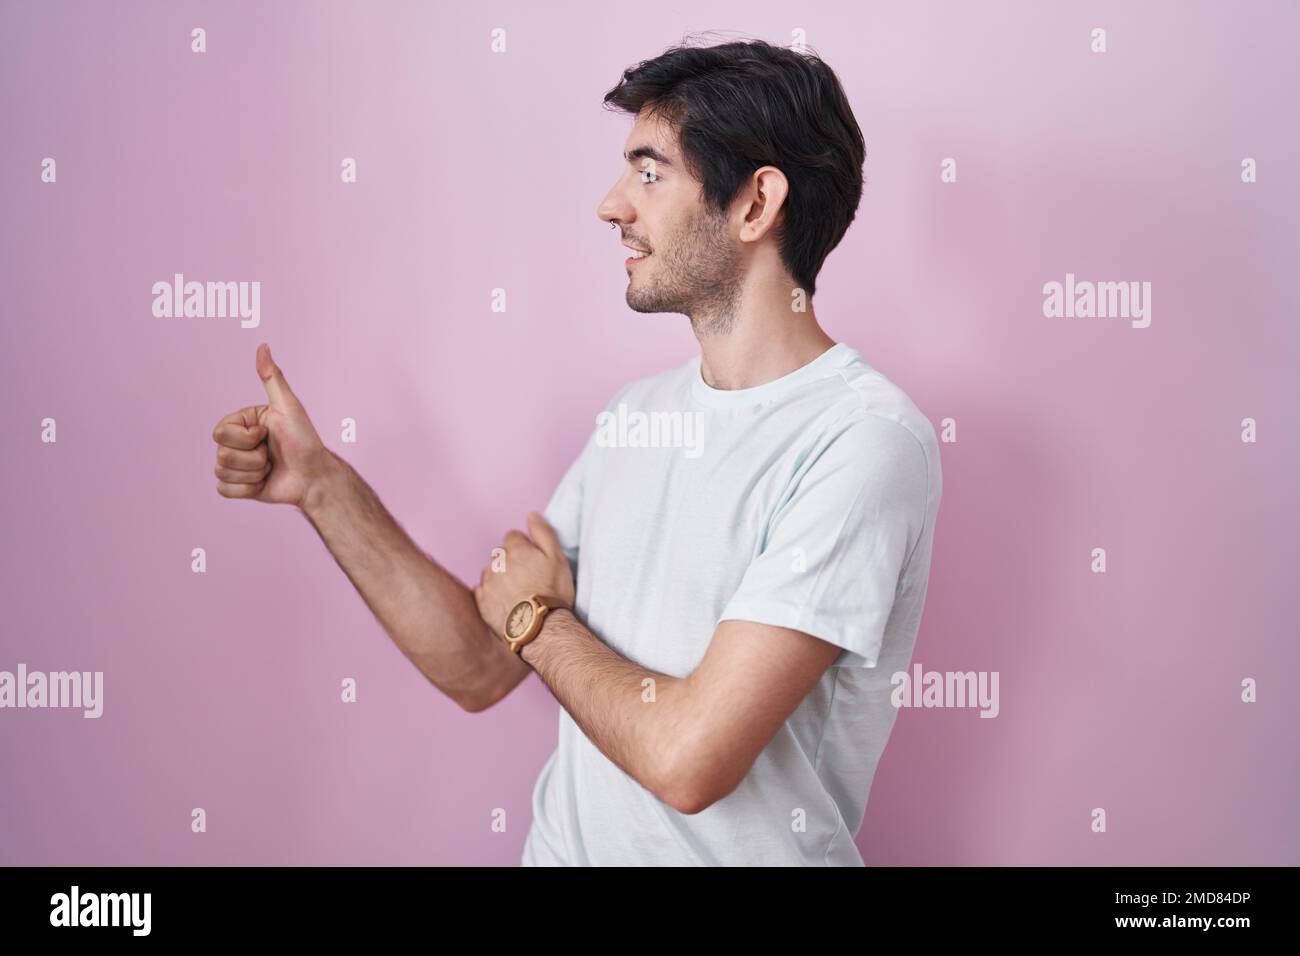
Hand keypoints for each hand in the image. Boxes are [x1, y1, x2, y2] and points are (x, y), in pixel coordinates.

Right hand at [211, 343, 332, 507]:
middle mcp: (236, 442)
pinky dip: (246, 489)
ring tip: (270, 468)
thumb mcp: (289, 407)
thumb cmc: (305, 441)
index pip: (220, 433)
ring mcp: (235, 465)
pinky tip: (263, 483)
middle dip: (253, 459)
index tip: (267, 434)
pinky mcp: (238, 486)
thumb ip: (272, 378)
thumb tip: (263, 346)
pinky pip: (224, 490)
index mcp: (242, 422)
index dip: (247, 438)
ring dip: (253, 474)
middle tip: (272, 455)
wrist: (314, 477)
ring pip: (222, 472)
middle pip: (221, 455)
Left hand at [474, 512, 575, 635]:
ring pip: (492, 572)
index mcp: (514, 549)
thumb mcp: (557, 557)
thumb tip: (532, 515)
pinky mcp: (482, 602)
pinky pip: (484, 591)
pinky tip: (507, 604)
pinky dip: (493, 594)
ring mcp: (487, 582)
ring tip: (518, 594)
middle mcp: (496, 563)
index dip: (525, 547)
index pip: (513, 536)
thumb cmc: (551, 592)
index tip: (534, 561)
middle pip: (501, 554)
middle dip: (512, 562)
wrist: (539, 628)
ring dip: (501, 578)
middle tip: (529, 579)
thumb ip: (543, 533)